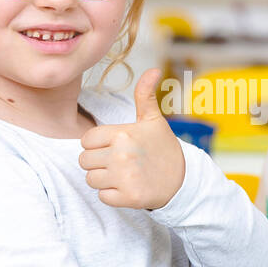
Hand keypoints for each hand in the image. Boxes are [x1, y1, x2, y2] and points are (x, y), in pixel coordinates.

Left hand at [79, 68, 185, 209]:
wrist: (183, 181)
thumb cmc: (164, 148)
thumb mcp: (153, 120)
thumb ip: (145, 95)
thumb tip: (153, 69)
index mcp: (122, 134)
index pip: (86, 140)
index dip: (96, 144)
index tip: (113, 147)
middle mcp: (121, 155)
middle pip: (84, 160)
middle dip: (97, 162)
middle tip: (117, 162)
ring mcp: (124, 177)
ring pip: (90, 179)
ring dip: (102, 179)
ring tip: (121, 174)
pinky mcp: (127, 197)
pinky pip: (101, 196)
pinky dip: (111, 195)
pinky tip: (126, 187)